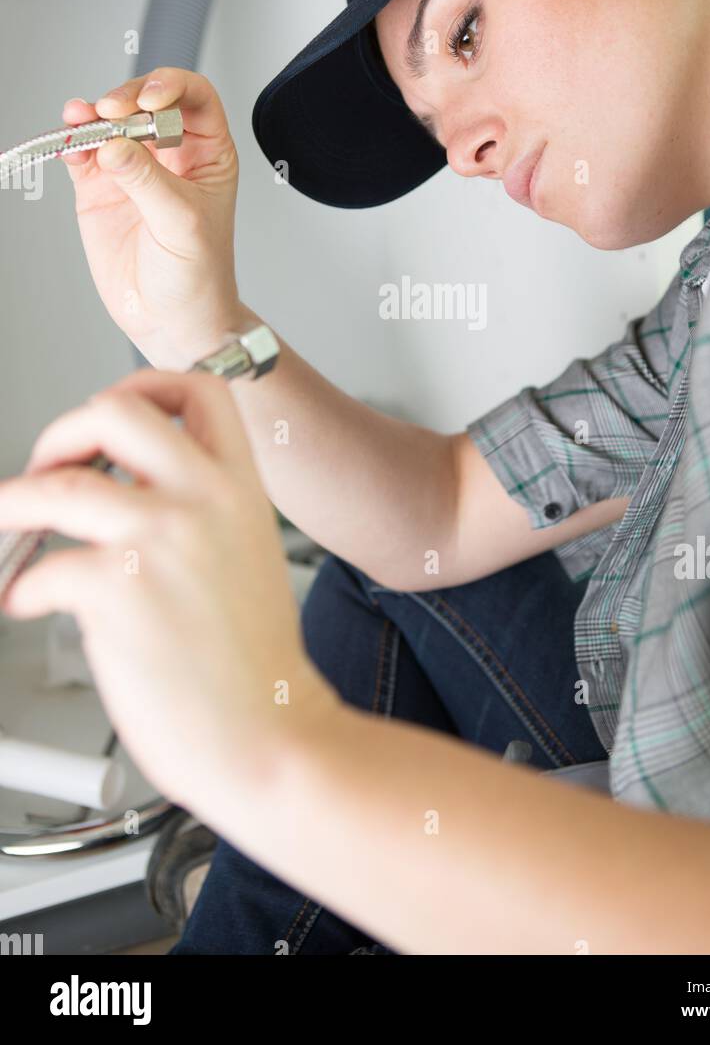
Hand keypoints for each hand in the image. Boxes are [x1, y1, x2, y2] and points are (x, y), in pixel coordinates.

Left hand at [0, 371, 337, 813]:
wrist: (269, 736)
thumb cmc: (253, 666)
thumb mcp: (247, 556)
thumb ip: (198, 511)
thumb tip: (120, 490)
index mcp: (240, 488)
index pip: (197, 389)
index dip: (144, 387)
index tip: (109, 416)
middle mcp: (203, 501)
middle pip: (116, 409)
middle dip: (64, 431)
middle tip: (50, 466)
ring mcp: (160, 540)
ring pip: (58, 485)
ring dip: (13, 504)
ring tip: (8, 526)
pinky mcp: (118, 590)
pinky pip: (41, 571)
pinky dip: (19, 590)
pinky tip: (31, 605)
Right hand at [61, 70, 242, 369]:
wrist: (171, 319)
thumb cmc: (198, 275)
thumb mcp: (182, 223)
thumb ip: (148, 181)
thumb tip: (114, 145)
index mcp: (208, 154)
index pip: (195, 99)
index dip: (173, 86)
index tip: (150, 99)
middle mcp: (170, 155)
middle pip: (146, 102)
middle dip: (127, 98)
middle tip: (111, 111)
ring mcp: (134, 169)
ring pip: (111, 123)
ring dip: (93, 114)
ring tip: (83, 117)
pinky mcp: (101, 189)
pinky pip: (83, 152)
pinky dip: (73, 140)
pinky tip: (71, 137)